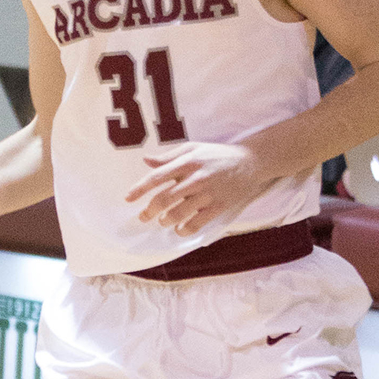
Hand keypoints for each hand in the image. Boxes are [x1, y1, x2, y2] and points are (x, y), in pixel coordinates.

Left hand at [125, 142, 272, 235]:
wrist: (250, 162)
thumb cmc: (217, 155)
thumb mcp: (193, 149)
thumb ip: (169, 156)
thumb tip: (146, 161)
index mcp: (187, 162)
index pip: (157, 177)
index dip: (140, 189)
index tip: (128, 199)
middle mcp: (196, 178)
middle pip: (165, 199)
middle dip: (149, 211)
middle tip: (143, 217)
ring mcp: (208, 193)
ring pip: (178, 213)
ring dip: (165, 221)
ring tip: (163, 221)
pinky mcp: (219, 206)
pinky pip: (197, 223)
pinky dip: (184, 229)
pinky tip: (179, 229)